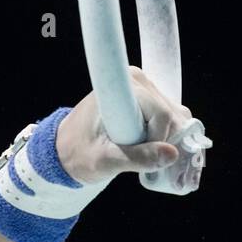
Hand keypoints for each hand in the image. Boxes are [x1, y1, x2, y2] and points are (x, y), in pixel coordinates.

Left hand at [55, 65, 198, 186]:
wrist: (65, 149)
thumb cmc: (78, 154)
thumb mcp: (103, 161)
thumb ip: (136, 158)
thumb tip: (172, 154)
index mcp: (123, 87)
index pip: (161, 114)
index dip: (157, 138)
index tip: (138, 154)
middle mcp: (138, 80)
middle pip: (172, 115)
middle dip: (161, 141)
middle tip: (138, 158)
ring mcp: (146, 87)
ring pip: (176, 117)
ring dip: (164, 140)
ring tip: (138, 153)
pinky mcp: (151, 98)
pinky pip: (172, 118)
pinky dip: (165, 136)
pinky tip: (147, 147)